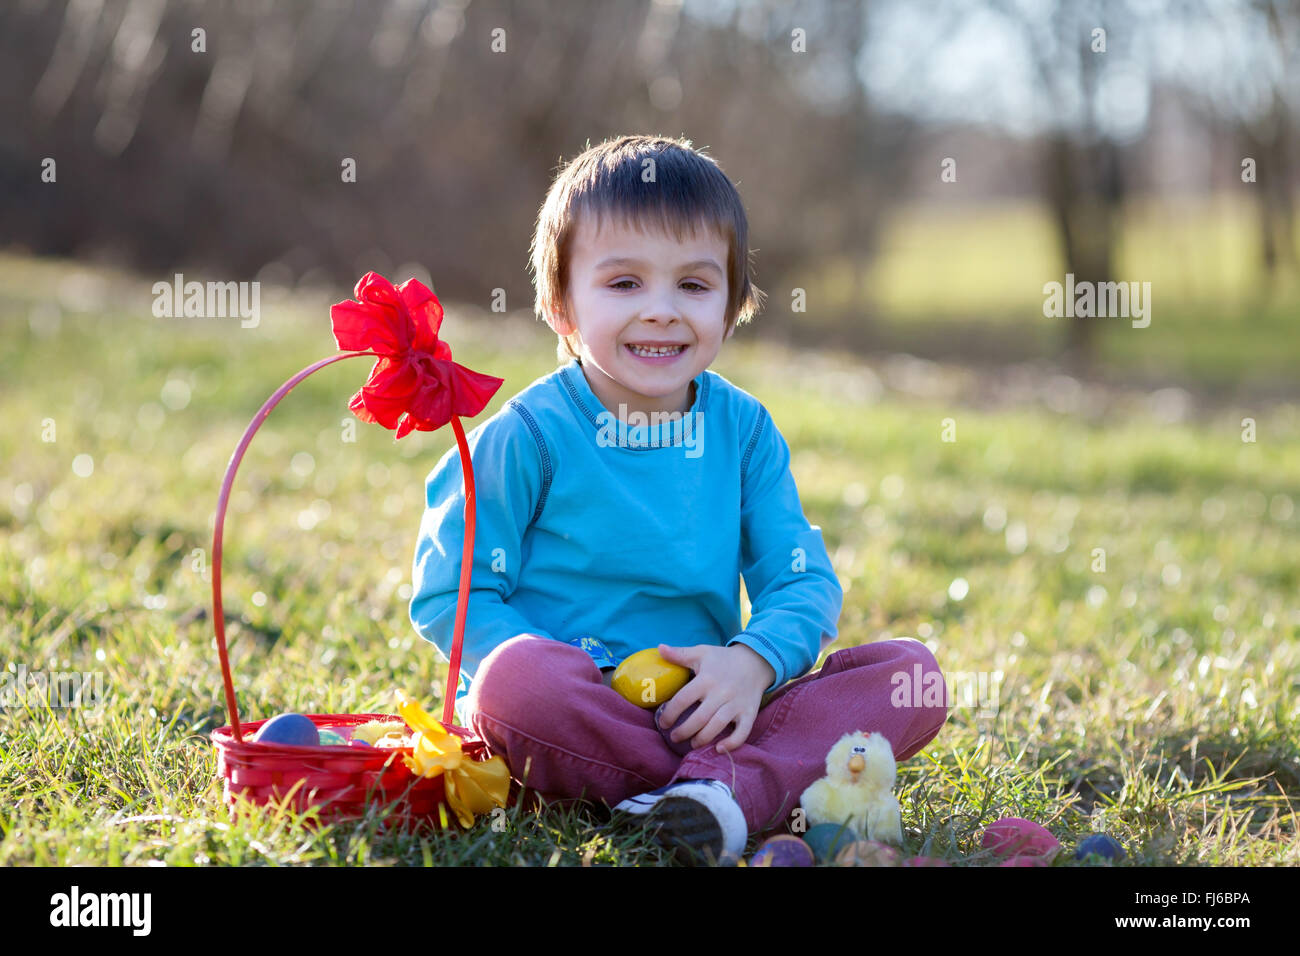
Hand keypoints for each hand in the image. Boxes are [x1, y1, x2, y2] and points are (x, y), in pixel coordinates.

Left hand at [656, 643, 775, 753]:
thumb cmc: (724, 658)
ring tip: (691, 744)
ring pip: (717, 726)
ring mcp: (736, 704)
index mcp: (706, 679)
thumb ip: (680, 654)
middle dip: (683, 731)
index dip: (670, 713)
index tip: (663, 723)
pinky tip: (719, 748)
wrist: (756, 661)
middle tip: (674, 737)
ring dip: (702, 739)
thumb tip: (659, 648)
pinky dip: (732, 743)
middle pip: (699, 718)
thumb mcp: (702, 652)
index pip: (683, 699)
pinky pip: (742, 732)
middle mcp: (721, 693)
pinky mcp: (749, 713)